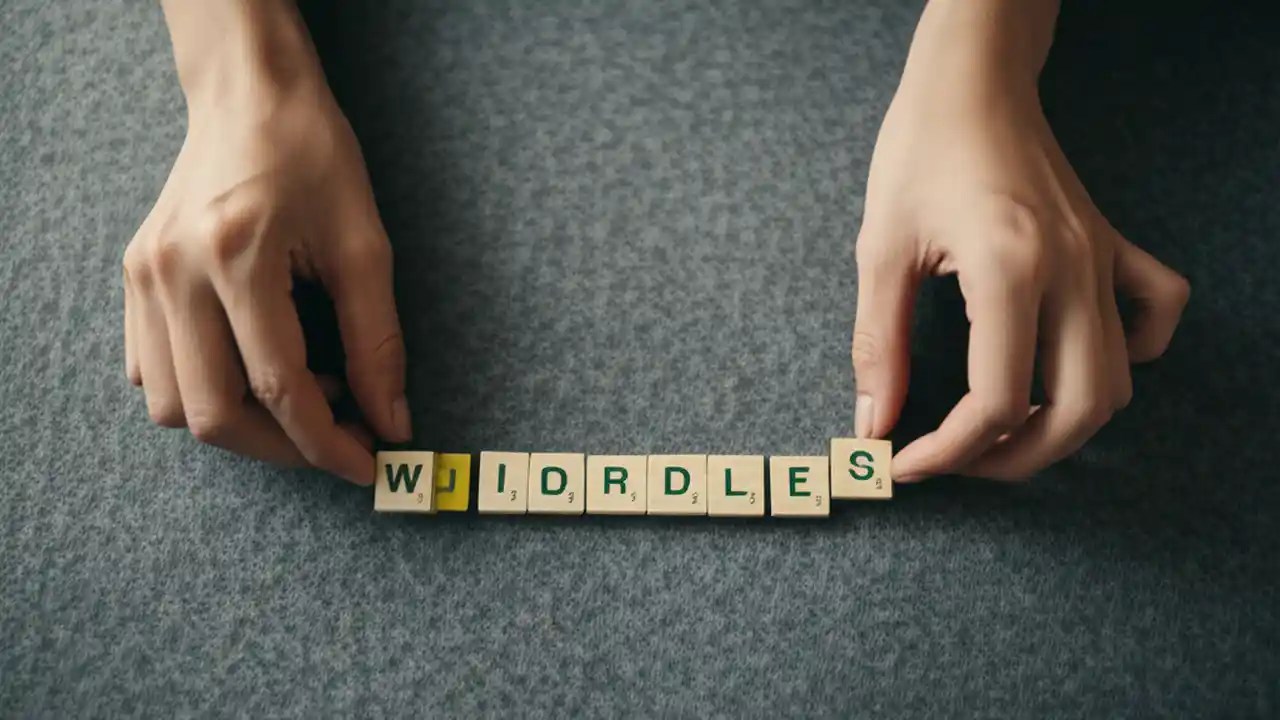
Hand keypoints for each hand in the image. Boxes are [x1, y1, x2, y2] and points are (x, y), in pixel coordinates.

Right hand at [124, 5, 406, 484]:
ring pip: (175, 406)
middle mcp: (173, 274)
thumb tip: (391, 420)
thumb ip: (378, 342)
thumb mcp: (365, 244)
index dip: (328, 442)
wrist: (249, 97)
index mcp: (235, 257)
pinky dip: (207, 391)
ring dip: (244, 424)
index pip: (279, 388)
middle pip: (214, 414)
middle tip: (341, 437)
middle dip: (285, 447)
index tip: (369, 464)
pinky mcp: (135, 279)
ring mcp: (143, 278)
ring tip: (304, 395)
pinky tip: (257, 369)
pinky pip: (154, 371)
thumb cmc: (314, 155)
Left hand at [852, 1, 1188, 481]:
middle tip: (954, 461)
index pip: (995, 402)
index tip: (902, 463)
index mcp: (1010, 270)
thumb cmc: (919, 150)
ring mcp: (1101, 259)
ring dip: (1062, 425)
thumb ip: (878, 345)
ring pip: (1116, 382)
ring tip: (1000, 430)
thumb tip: (874, 424)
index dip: (945, 452)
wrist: (971, 81)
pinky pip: (1154, 314)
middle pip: (1076, 412)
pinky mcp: (1110, 245)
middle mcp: (1071, 271)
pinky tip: (1070, 361)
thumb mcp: (879, 249)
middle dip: (1012, 459)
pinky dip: (1126, 355)